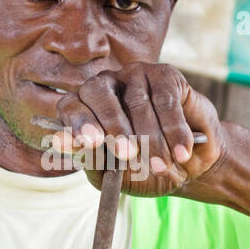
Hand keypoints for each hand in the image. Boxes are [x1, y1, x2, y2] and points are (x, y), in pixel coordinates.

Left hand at [46, 62, 228, 197]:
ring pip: (137, 103)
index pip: (70, 106)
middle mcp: (105, 85)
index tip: (89, 143)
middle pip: (100, 94)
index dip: (78, 122)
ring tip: (160, 167)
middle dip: (114, 127)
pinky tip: (181, 153)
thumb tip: (62, 142)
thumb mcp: (116, 173)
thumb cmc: (144, 168)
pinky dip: (174, 131)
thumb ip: (92, 159)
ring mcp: (134, 75)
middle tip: (126, 154)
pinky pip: (166, 102)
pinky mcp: (165, 75)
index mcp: (84, 107)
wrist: (187, 163)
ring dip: (151, 140)